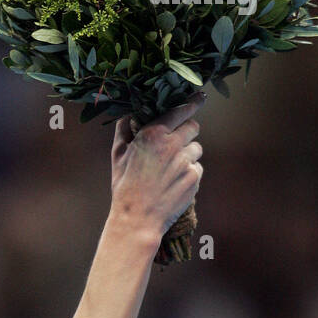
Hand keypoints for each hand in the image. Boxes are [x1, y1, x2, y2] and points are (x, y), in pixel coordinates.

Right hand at [110, 94, 203, 235]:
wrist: (137, 220)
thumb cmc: (124, 186)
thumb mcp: (118, 155)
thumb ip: (124, 129)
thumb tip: (128, 113)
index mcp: (153, 134)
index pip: (180, 110)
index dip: (192, 102)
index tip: (200, 97)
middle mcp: (172, 144)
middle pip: (193, 127)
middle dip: (187, 132)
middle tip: (175, 145)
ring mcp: (185, 161)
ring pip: (196, 149)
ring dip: (187, 155)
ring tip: (170, 171)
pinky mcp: (194, 177)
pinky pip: (197, 168)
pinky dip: (189, 173)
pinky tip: (174, 184)